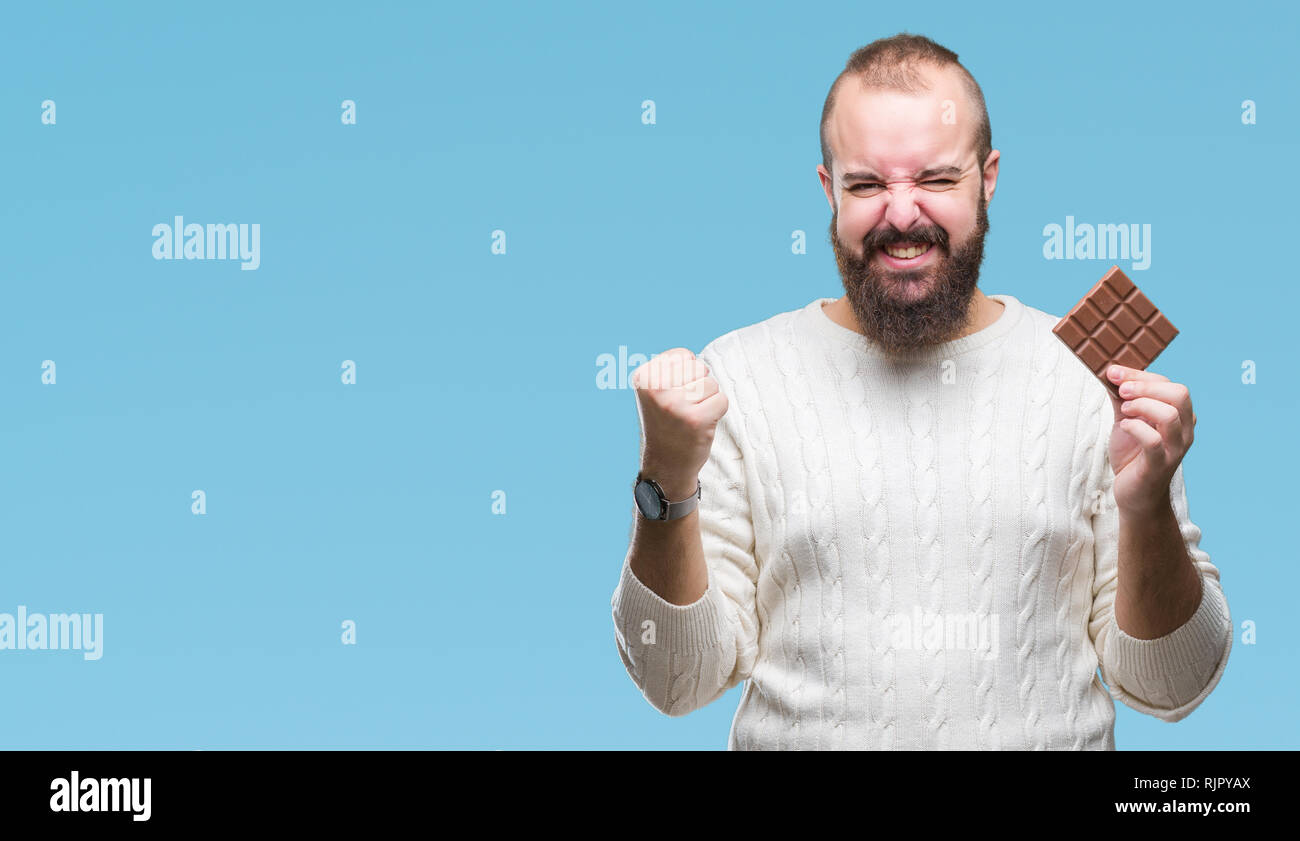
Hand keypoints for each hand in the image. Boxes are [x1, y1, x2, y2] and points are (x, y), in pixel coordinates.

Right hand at [632, 348, 728, 497]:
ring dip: (707, 400)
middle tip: (683, 408)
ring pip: (711, 383)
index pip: (682, 355)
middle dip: (698, 385)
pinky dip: (717, 411)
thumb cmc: (666, 422)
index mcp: (643, 378)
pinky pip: (722, 400)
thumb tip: (698, 362)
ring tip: (690, 417)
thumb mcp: (656, 391)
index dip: (686, 373)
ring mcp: (675, 404)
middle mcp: (656, 389)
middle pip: (699, 367)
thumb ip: (671, 369)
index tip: (673, 395)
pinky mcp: (696, 419)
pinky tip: (700, 425)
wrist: (665, 464)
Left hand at [1105, 364, 1196, 514]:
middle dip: (1145, 387)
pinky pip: (1153, 441)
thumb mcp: (1126, 420)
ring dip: (1142, 405)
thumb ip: (1122, 398)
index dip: (1140, 375)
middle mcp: (1184, 430)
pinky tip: (1123, 426)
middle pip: (1179, 394)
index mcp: (1180, 416)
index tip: (1113, 372)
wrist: (1133, 494)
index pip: (1169, 384)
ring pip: (1170, 415)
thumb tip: (1110, 372)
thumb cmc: (1132, 454)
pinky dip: (1135, 428)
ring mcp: (1175, 449)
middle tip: (1122, 391)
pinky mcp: (1160, 466)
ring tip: (1124, 410)